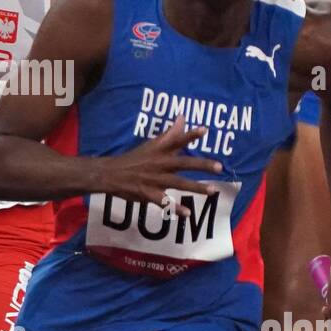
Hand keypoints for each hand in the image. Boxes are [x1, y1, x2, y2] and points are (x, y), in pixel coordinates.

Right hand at [96, 117, 222, 216]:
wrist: (111, 173)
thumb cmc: (135, 158)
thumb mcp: (151, 144)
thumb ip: (170, 133)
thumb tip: (182, 116)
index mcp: (159, 150)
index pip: (176, 139)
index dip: (190, 135)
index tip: (205, 130)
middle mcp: (159, 163)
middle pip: (184, 163)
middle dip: (201, 164)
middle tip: (219, 167)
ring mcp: (155, 179)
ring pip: (178, 183)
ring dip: (196, 187)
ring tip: (212, 191)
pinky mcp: (149, 193)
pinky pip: (164, 202)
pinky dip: (175, 208)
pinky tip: (187, 213)